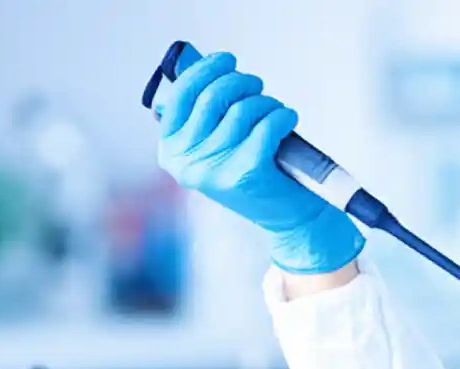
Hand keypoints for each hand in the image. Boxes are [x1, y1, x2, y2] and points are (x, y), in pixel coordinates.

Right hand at [155, 48, 363, 273]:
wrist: (288, 218)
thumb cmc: (255, 172)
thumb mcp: (217, 145)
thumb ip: (205, 114)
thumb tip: (209, 69)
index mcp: (172, 151)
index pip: (180, 95)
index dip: (205, 70)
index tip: (227, 60)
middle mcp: (187, 162)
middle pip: (214, 97)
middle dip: (242, 83)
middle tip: (258, 87)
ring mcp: (214, 169)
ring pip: (244, 110)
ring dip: (267, 103)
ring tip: (276, 113)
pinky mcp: (246, 173)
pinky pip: (267, 125)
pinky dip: (283, 117)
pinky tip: (288, 121)